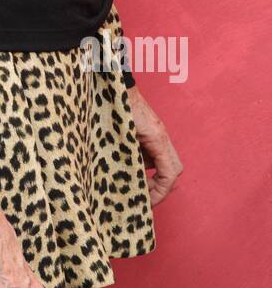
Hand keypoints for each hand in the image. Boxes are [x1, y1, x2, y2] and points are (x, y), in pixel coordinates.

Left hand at [126, 85, 183, 206]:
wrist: (114, 85)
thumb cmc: (116, 107)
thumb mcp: (121, 137)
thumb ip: (129, 159)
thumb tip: (132, 181)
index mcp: (157, 139)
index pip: (170, 174)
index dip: (160, 193)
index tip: (147, 203)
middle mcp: (161, 138)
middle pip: (173, 172)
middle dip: (160, 188)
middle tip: (141, 196)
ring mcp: (156, 135)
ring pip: (164, 164)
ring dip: (153, 177)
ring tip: (133, 184)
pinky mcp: (149, 133)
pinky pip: (154, 155)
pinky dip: (146, 166)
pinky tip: (129, 167)